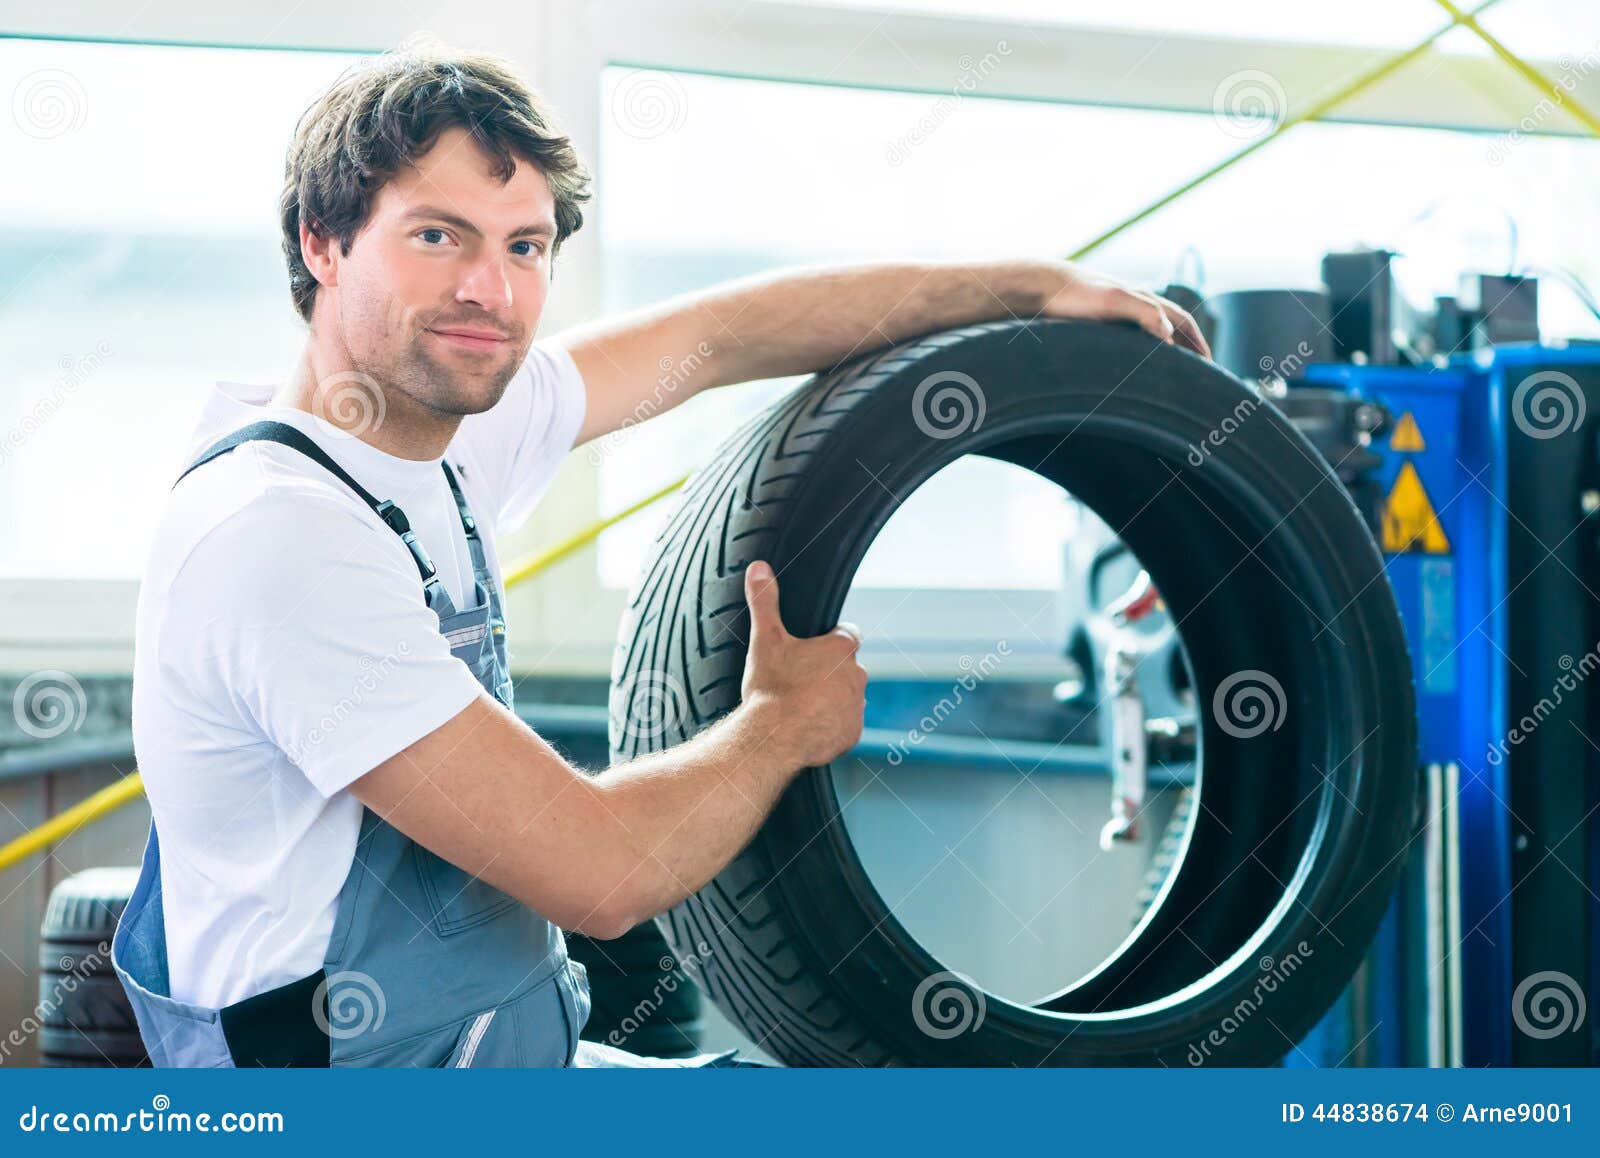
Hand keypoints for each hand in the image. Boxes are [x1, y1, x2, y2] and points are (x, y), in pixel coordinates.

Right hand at [739, 560, 866, 768]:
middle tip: (798, 681)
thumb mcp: (764, 639)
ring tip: (800, 706)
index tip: (812, 650)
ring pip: (847, 697)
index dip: (830, 640)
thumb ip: (765, 601)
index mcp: (842, 648)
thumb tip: (758, 568)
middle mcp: (857, 675)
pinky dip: (830, 726)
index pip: (848, 634)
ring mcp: (857, 707)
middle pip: (846, 668)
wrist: (773, 738)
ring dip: (831, 699)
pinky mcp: (853, 734)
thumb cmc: (771, 688)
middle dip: (828, 672)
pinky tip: (807, 727)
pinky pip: (844, 726)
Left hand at [1040, 263, 1210, 358]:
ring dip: (1168, 351)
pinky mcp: (1100, 323)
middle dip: (1189, 349)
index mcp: (1145, 299)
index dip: (1199, 344)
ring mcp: (1118, 314)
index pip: (1183, 323)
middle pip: (1172, 328)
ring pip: (1153, 334)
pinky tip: (1136, 365)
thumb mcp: (1114, 301)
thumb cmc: (1075, 293)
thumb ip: (1145, 313)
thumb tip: (1170, 336)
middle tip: (1200, 375)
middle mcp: (1135, 304)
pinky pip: (1131, 340)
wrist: (1039, 285)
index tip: (1211, 367)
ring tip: (1174, 373)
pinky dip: (1143, 352)